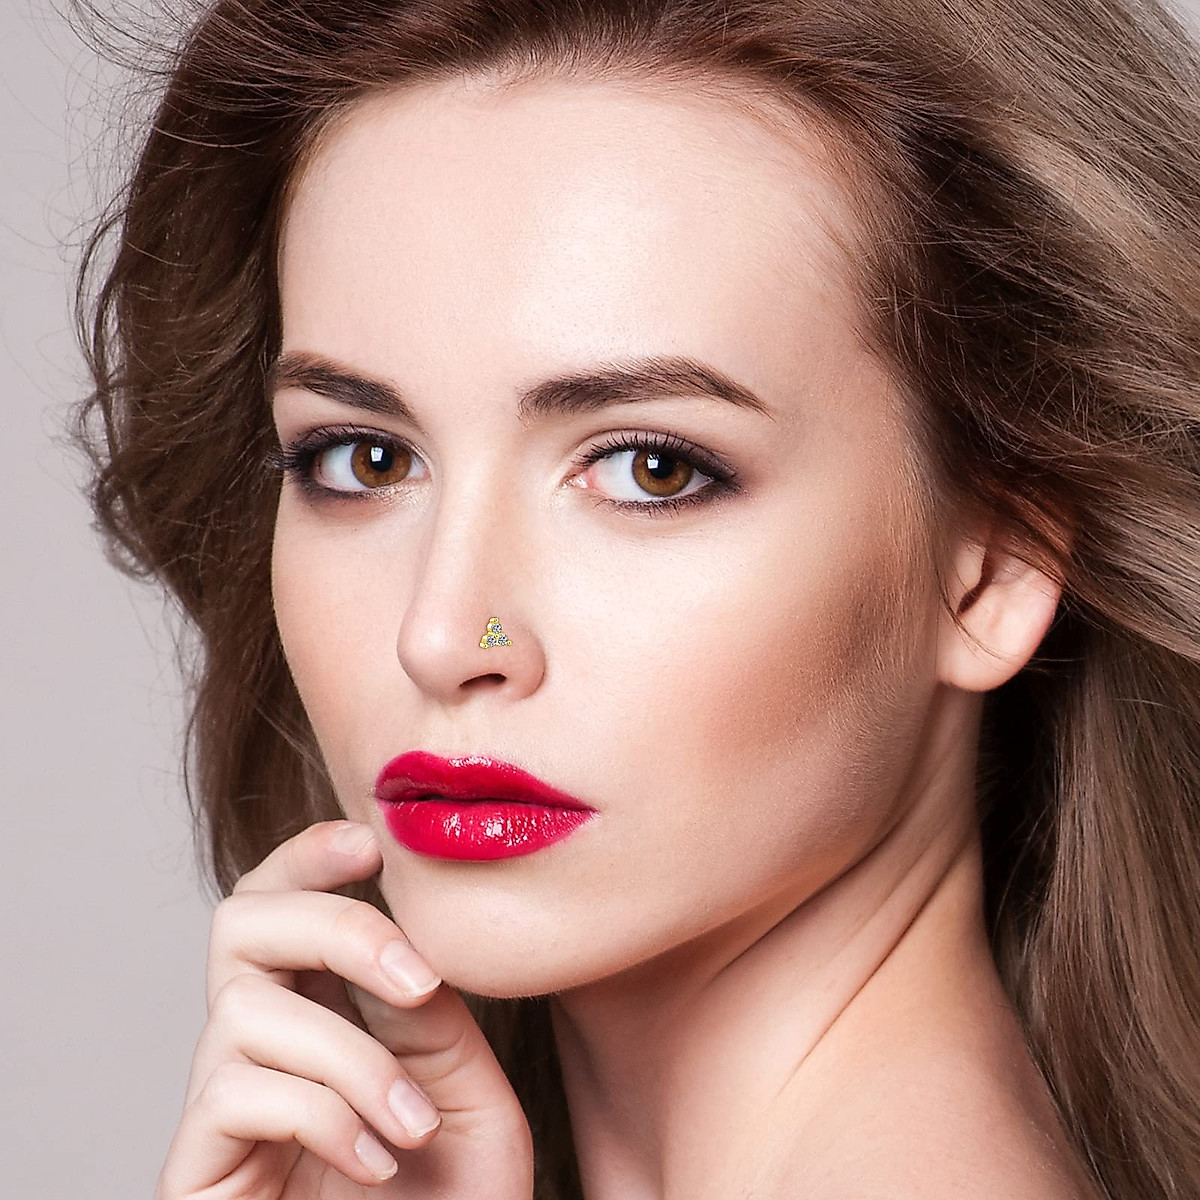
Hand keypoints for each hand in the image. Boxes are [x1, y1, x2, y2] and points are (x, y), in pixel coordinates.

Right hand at [154, 818, 534, 1198]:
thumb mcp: (463, 1087)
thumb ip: (427, 1007)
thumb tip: (398, 937)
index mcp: (323, 1007)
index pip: (283, 900)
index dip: (309, 855)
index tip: (369, 842)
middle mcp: (263, 1042)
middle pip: (239, 920)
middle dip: (333, 927)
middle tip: (415, 977)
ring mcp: (225, 1103)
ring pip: (246, 1010)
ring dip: (350, 1058)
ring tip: (412, 1125)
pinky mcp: (199, 1165)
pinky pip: (239, 1093)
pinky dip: (323, 1114)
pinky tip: (375, 1160)